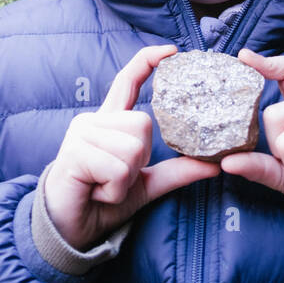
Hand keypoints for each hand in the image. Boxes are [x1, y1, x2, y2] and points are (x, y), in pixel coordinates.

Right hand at [44, 44, 220, 250]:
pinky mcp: (73, 154)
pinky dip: (115, 188)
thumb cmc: (102, 203)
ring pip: (132, 147)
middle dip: (139, 160)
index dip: (148, 61)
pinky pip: (117, 168)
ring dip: (126, 178)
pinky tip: (97, 192)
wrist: (69, 231)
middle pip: (143, 124)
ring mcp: (80, 135)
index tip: (172, 51)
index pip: (127, 80)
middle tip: (117, 179)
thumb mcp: (146, 184)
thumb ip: (177, 171)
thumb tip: (214, 164)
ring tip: (104, 186)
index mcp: (109, 122)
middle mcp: (92, 121)